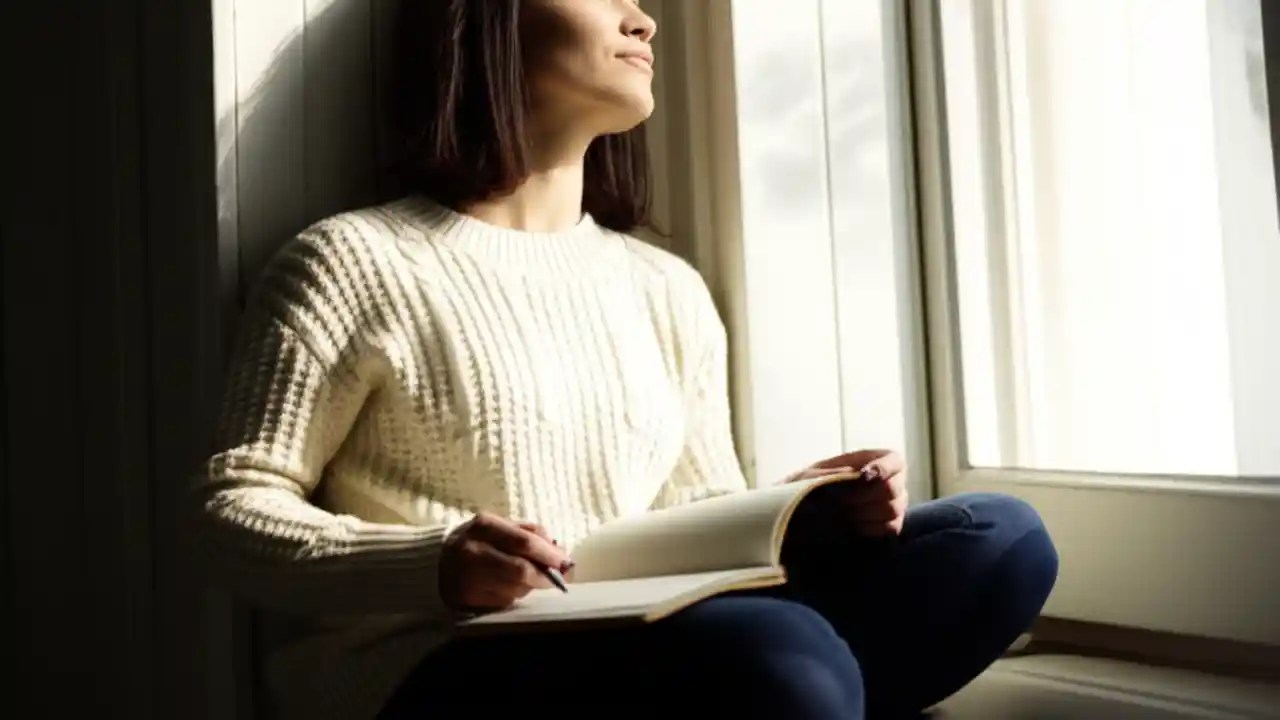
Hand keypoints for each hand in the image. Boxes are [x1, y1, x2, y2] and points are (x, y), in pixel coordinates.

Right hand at [439, 513, 572, 610]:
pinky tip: (509, 588)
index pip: (525, 542)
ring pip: (516, 589)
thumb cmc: (479, 541)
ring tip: (529, 579)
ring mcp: (468, 578)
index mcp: (485, 526)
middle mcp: (474, 552)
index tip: (567, 562)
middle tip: (558, 578)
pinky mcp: (467, 600)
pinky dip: (514, 596)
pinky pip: (504, 602)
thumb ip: (530, 533)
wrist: (438, 563)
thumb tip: (559, 550)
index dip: (550, 555)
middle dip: (546, 576)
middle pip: (522, 570)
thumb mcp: (501, 527)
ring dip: (531, 587)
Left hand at [787, 449, 907, 536]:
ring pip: (893, 509)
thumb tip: (852, 475)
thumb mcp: (809, 476)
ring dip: (866, 513)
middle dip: (865, 496)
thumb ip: (829, 473)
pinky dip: (872, 527)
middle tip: (842, 500)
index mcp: (871, 460)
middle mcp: (889, 480)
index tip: (863, 476)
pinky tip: (854, 526)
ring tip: (844, 513)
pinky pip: (892, 527)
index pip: (894, 460)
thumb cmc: (806, 487)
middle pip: (893, 488)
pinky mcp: (890, 524)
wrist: (799, 510)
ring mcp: (893, 503)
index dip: (884, 468)